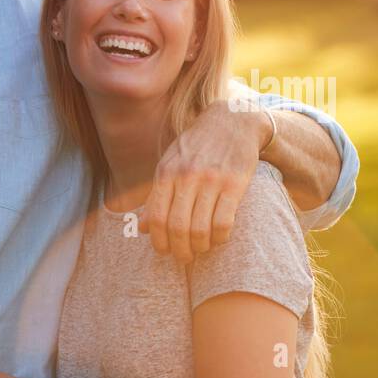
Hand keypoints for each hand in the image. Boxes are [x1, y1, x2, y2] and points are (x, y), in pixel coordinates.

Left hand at [139, 99, 268, 260]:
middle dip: (180, 249)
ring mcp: (212, 180)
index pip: (156, 217)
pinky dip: (220, 237)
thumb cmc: (198, 145)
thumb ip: (156, 195)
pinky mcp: (235, 184)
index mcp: (166, 172)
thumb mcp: (170, 162)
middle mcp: (187, 176)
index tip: (165, 251)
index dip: (159, 241)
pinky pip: (224, 221)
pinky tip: (220, 237)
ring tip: (202, 248)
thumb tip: (141, 228)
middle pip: (177, 227)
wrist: (233, 120)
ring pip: (200, 228)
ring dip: (200, 247)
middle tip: (185, 257)